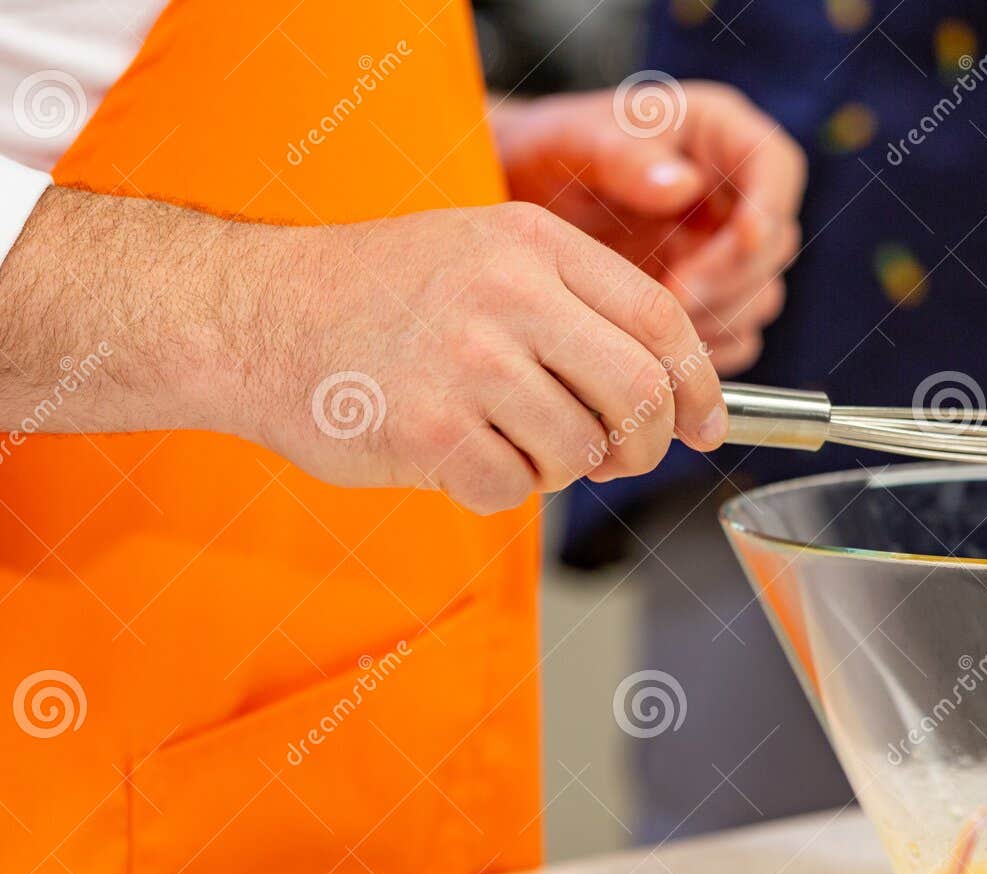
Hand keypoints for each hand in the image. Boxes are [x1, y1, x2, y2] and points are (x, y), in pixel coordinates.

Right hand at [0, 189, 725, 511]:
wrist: (252, 315)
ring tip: (504, 437)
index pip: (661, 320)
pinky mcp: (427, 429)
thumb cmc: (379, 295)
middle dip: (643, 444)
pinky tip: (454, 452)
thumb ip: (576, 306)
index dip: (698, 385)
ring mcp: (467, 362)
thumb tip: (670, 392)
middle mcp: (508, 295)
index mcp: (533, 243)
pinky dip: (496, 487)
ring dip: (557, 466)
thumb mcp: (484, 253)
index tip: (706, 425)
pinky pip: (512, 489)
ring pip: (579, 452)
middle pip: (640, 394)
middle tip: (618, 457)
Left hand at [492, 83, 804, 373]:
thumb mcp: (574, 144)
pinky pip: (733, 338)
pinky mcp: (709, 300)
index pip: (775, 166)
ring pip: (759, 298)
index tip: (747, 239)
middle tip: (673, 295)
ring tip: (647, 322)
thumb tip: (682, 185)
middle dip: (729, 276)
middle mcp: (732, 194)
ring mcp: (723, 252)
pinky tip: (651, 346)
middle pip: (773, 245)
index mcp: (715, 134)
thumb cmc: (547, 156)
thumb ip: (624, 158)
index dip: (770, 205)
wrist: (518, 202)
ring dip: (714, 318)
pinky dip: (702, 349)